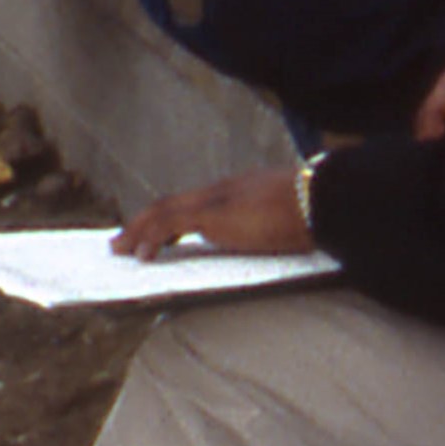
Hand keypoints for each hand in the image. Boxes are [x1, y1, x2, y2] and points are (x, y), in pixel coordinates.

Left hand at [114, 169, 309, 259]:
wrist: (324, 199)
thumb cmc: (316, 210)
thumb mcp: (290, 219)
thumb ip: (273, 225)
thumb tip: (277, 242)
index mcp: (240, 190)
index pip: (195, 201)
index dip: (171, 217)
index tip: (155, 231)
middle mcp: (224, 190)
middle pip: (172, 203)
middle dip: (145, 222)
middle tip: (124, 240)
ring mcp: (218, 199)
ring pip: (163, 210)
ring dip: (138, 230)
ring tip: (120, 249)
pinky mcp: (213, 213)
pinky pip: (169, 224)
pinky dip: (150, 238)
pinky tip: (140, 255)